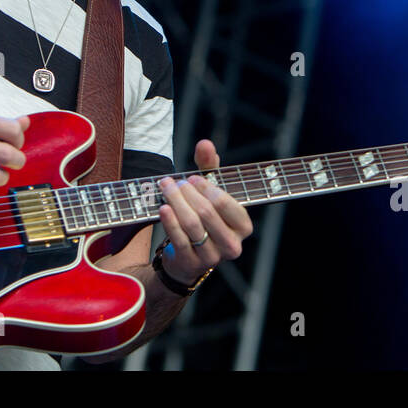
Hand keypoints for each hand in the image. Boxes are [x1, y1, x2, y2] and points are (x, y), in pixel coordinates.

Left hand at [157, 139, 252, 282]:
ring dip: (176, 203)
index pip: (227, 204)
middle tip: (174, 182)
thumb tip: (205, 144)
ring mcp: (213, 257)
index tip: (193, 178)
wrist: (188, 254)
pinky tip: (163, 207)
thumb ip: (210, 166)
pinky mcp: (192, 263)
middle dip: (187, 193)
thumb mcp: (210, 190)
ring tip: (166, 188)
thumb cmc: (205, 216)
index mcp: (244, 226)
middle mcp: (233, 245)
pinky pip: (180, 239)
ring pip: (192, 225)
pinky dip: (170, 221)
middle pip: (207, 212)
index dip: (207, 188)